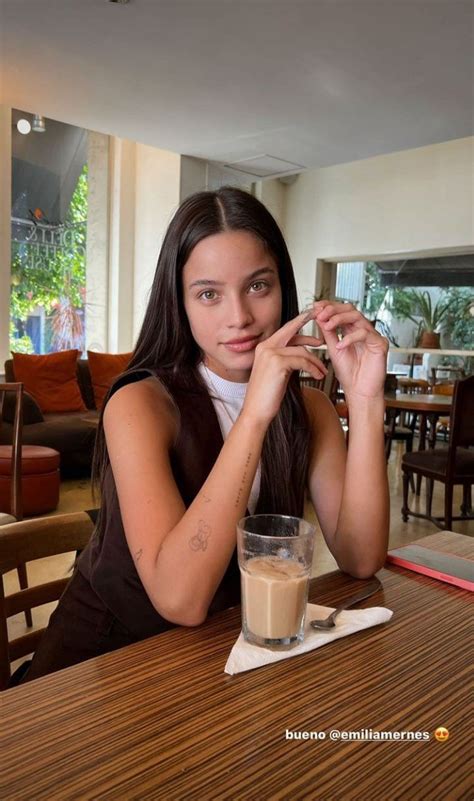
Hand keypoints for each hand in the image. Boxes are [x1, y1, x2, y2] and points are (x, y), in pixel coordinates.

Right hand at [241, 310, 326, 425]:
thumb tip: (301, 353)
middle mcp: (266, 347)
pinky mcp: (278, 363)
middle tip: (322, 340)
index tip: (311, 320)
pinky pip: (303, 361)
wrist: (256, 411)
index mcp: (264, 347)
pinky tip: (318, 376)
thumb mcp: (276, 372)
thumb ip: (284, 358)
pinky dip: (313, 369)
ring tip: (322, 372)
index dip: (299, 323)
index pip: (285, 330)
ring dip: (316, 362)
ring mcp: (271, 354)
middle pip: (293, 333)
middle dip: (309, 334)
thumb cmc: (266, 395)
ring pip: (302, 351)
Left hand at [314, 301, 388, 401]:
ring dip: (339, 319)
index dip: (329, 306)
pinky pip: (365, 333)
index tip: (315, 306)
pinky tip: (340, 345)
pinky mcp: (380, 343)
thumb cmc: (349, 373)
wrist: (359, 391)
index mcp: (351, 330)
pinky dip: (350, 338)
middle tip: (320, 313)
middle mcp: (362, 330)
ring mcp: (372, 335)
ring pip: (357, 317)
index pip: (341, 311)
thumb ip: (327, 332)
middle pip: (350, 309)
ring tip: (326, 326)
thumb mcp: (333, 349)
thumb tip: (318, 316)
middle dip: (333, 309)